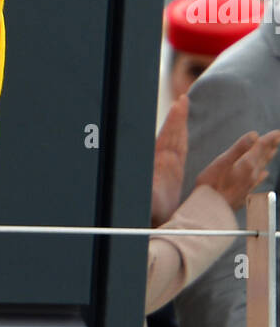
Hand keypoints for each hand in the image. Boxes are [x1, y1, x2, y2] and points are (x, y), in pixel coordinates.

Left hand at [152, 95, 187, 225]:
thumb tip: (145, 184)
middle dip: (176, 118)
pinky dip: (179, 138)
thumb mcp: (146, 202)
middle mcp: (160, 163)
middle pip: (170, 135)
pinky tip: (180, 130)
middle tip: (182, 100)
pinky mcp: (170, 174)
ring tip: (181, 106)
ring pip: (173, 141)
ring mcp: (165, 167)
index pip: (166, 138)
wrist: (151, 226)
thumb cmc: (147, 214)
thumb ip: (145, 192)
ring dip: (177, 124)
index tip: (179, 104)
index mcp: (158, 165)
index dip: (174, 121)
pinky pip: (177, 151)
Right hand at [195, 128, 279, 211]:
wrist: (209, 210)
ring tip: (272, 151)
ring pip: (261, 168)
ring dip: (267, 158)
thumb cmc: (212, 185)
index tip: (277, 132)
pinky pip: (257, 181)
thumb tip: (255, 135)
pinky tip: (264, 175)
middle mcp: (251, 174)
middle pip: (263, 157)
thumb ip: (239, 148)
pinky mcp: (244, 192)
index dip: (268, 139)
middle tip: (278, 138)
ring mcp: (248, 184)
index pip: (260, 148)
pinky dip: (261, 175)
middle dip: (270, 147)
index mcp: (247, 164)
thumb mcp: (222, 162)